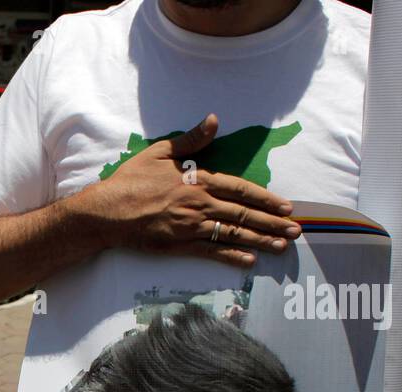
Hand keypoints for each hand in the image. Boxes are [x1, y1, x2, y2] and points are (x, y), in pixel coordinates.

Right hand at [77, 113, 300, 267]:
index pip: (241, 189)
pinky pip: (210, 252)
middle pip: (243, 215)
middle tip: (296, 231)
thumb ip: (191, 140)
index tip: (285, 206)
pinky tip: (249, 261)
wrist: (106, 211)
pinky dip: (231, 257)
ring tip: (281, 247)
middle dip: (272, 223)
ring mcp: (190, 227)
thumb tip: (214, 120)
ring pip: (232, 235)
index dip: (266, 199)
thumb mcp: (159, 152)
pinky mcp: (178, 246)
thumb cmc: (130, 181)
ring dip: (260, 241)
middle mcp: (199, 204)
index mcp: (198, 181)